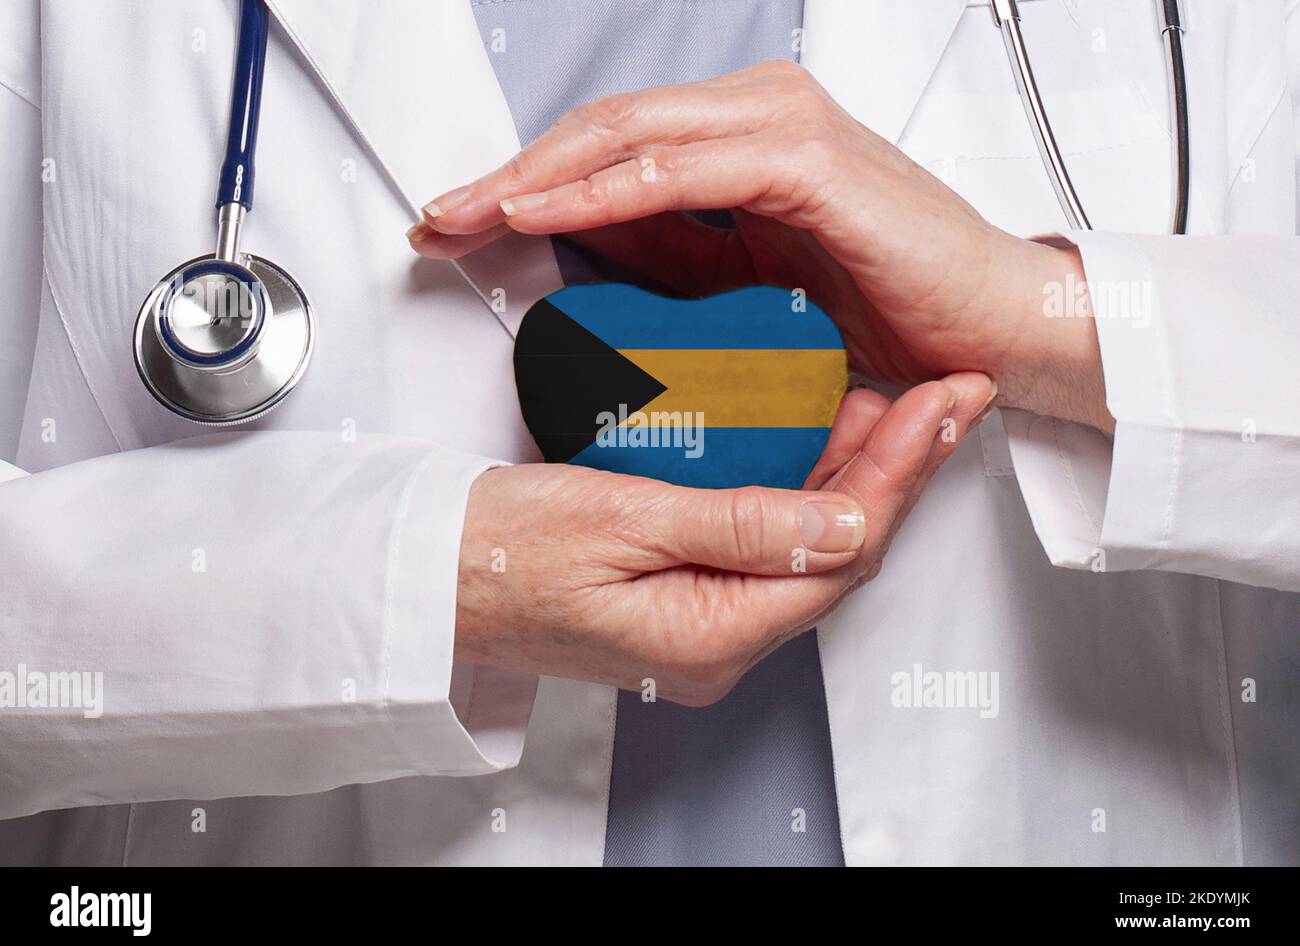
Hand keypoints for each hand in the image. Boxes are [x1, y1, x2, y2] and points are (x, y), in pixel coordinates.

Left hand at [410, 61, 1112, 431]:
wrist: (996, 329)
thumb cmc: (894, 310)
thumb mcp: (751, 288)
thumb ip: (677, 257)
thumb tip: (591, 250)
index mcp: (743, 141)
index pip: (609, 148)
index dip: (526, 182)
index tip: (461, 225)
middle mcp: (756, 118)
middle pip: (602, 131)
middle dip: (510, 177)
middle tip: (440, 222)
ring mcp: (780, 129)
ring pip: (628, 136)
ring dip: (538, 178)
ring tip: (469, 218)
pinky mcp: (806, 162)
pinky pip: (682, 171)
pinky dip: (607, 191)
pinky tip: (547, 215)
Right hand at [454, 373, 992, 704]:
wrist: (428, 576)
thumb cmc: (497, 551)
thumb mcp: (618, 522)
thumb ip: (740, 525)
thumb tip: (846, 521)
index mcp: (711, 635)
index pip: (841, 551)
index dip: (900, 472)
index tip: (938, 405)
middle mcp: (719, 646)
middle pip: (840, 555)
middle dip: (900, 471)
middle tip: (945, 398)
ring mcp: (703, 628)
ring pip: (810, 549)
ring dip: (857, 476)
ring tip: (902, 407)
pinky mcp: (687, 603)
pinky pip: (768, 547)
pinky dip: (802, 490)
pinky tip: (820, 442)